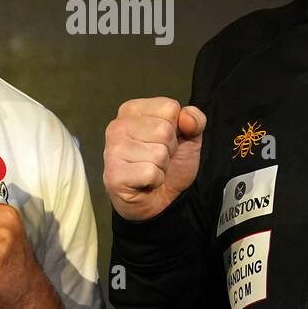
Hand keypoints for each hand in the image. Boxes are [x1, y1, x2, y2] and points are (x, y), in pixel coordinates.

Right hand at [103, 97, 206, 220]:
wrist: (160, 201)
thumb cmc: (169, 165)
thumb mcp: (189, 137)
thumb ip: (194, 120)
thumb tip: (187, 118)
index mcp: (133, 110)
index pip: (170, 107)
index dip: (176, 128)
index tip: (164, 141)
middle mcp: (118, 126)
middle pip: (164, 130)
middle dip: (169, 149)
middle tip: (158, 158)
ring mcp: (112, 150)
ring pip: (158, 153)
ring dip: (162, 166)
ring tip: (150, 169)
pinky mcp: (114, 174)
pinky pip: (151, 173)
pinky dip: (155, 180)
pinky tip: (145, 181)